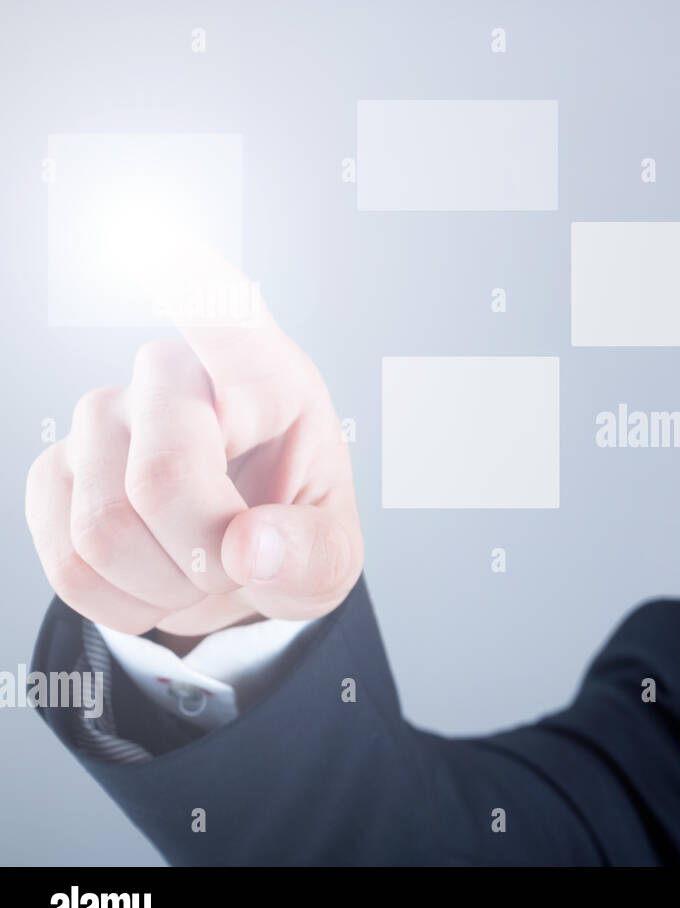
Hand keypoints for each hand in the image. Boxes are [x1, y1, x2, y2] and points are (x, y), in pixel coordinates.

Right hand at [25, 238, 363, 638]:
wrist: (233, 569)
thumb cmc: (291, 540)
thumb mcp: (332, 558)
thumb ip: (311, 556)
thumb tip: (249, 546)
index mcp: (270, 376)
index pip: (227, 315)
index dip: (190, 283)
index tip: (159, 241)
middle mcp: (176, 376)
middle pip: (164, 473)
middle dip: (203, 553)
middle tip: (235, 567)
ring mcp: (104, 417)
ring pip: (105, 526)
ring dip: (163, 585)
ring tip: (199, 572)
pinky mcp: (55, 469)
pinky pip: (67, 561)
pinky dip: (121, 602)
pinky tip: (154, 579)